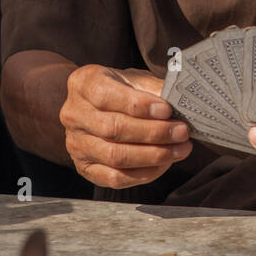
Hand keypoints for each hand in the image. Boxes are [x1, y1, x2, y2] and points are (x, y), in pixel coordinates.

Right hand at [59, 64, 191, 187]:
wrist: (97, 106)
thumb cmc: (120, 88)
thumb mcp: (134, 78)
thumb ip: (152, 87)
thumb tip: (178, 100)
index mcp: (83, 83)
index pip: (107, 96)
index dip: (139, 105)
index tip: (167, 110)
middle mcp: (74, 114)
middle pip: (113, 129)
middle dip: (153, 132)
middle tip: (181, 132)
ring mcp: (76, 143)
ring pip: (115, 156)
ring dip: (153, 155)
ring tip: (179, 149)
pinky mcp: (84, 168)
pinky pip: (114, 178)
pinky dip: (143, 174)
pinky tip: (164, 164)